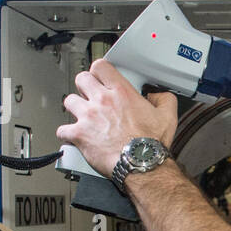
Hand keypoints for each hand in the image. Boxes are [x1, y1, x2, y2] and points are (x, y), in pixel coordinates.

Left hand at [58, 58, 177, 176]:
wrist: (141, 163)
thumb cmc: (151, 144)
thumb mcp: (168, 116)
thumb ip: (164, 99)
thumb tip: (158, 94)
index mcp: (122, 92)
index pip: (101, 66)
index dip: (99, 71)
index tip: (101, 77)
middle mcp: (102, 100)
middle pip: (81, 79)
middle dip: (84, 85)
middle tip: (90, 94)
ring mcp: (88, 117)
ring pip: (69, 101)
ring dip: (74, 107)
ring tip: (82, 114)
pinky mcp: (79, 135)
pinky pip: (63, 130)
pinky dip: (67, 133)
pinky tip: (73, 135)